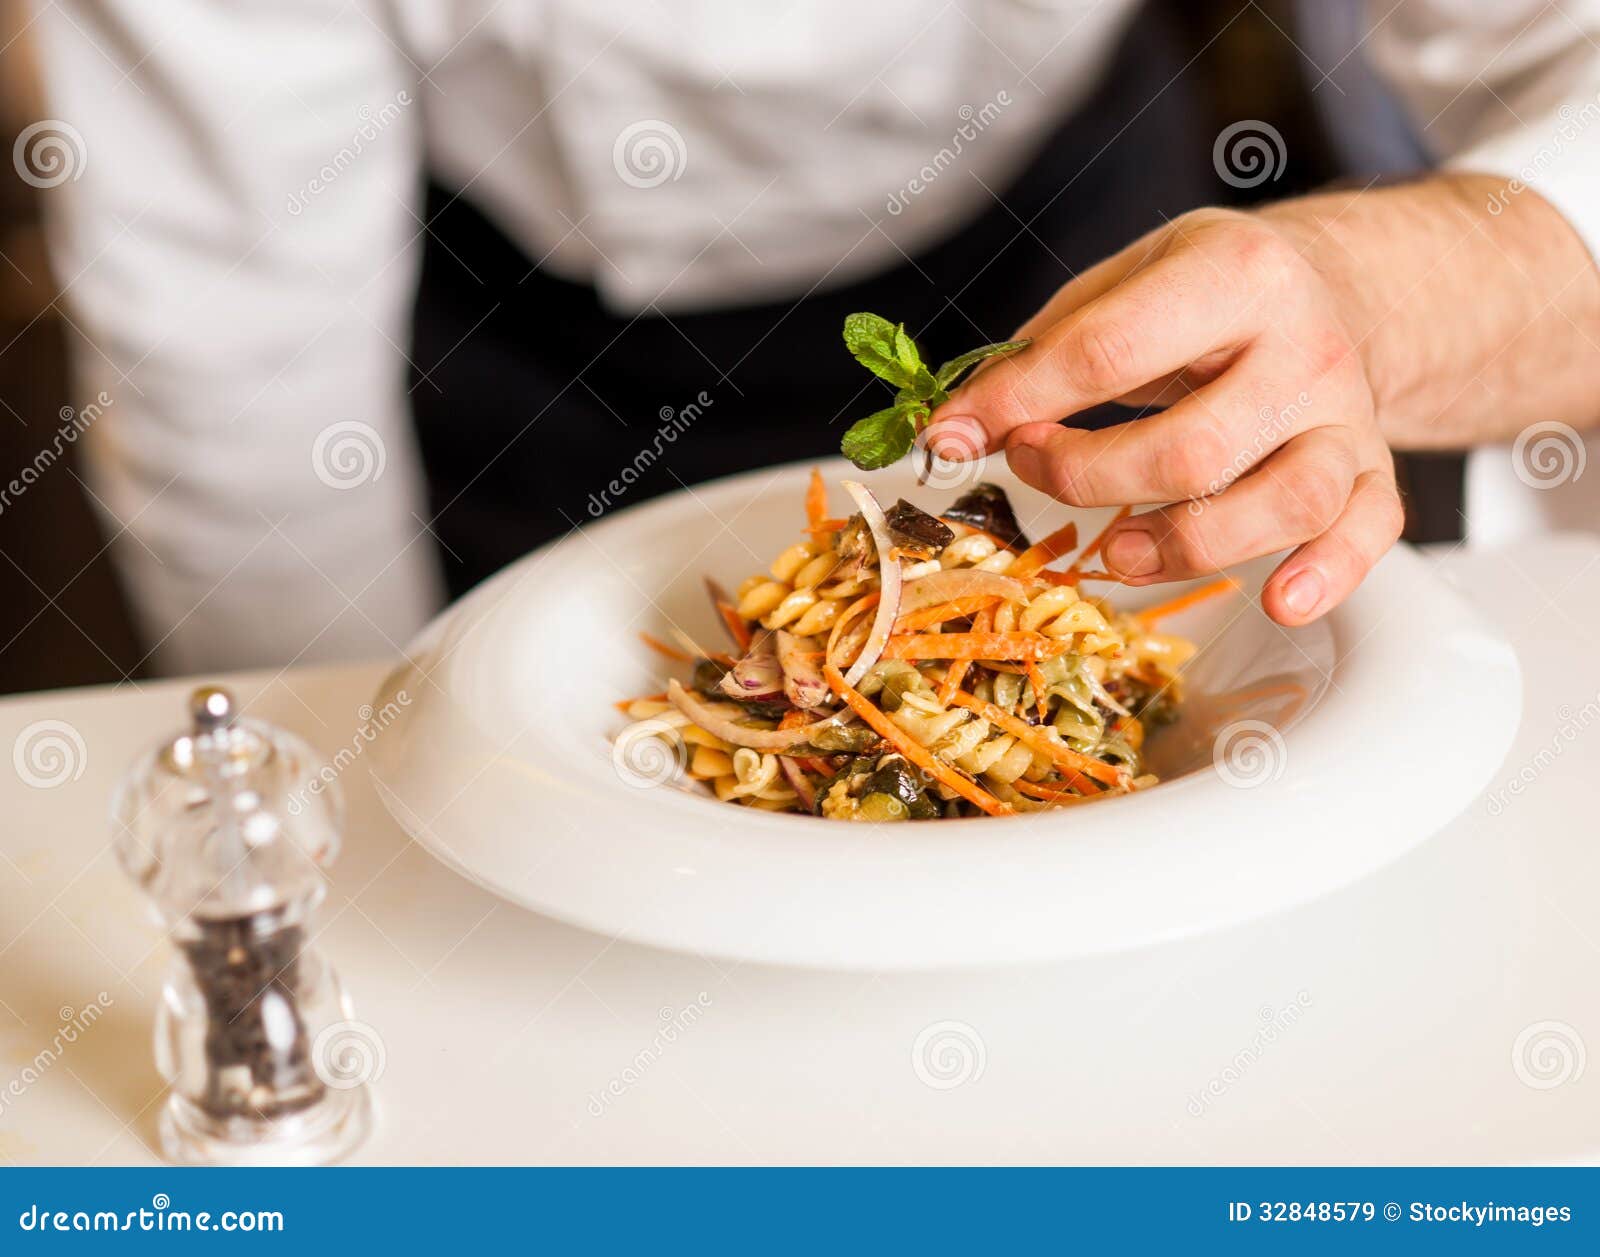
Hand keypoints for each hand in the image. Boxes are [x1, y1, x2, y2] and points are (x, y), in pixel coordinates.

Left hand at [924, 206, 1403, 626]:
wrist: (1327, 286)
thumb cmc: (1204, 295)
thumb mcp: (1124, 284)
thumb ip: (1042, 352)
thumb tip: (952, 431)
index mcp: (1236, 272)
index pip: (1109, 351)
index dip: (1015, 402)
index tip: (951, 435)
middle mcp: (1304, 344)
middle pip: (1191, 449)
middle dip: (1085, 476)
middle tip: (1033, 468)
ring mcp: (1345, 413)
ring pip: (1284, 500)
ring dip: (1184, 544)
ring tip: (1116, 553)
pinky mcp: (1372, 467)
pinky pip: (1366, 531)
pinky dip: (1328, 574)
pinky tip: (1280, 601)